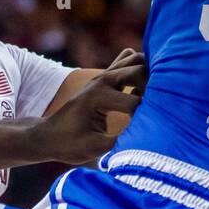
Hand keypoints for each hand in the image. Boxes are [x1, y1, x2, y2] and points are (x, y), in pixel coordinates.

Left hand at [30, 49, 145, 167]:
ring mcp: (104, 75)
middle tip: (159, 109)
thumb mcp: (93, 149)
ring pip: (136, 59)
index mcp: (98, 97)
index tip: (152, 130)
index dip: (148, 117)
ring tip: (153, 97)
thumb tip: (147, 139)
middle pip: (140, 70)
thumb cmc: (68, 144)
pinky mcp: (106, 76)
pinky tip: (142, 88)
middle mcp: (102, 80)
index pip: (136, 101)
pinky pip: (127, 59)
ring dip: (148, 74)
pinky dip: (139, 67)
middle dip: (154, 88)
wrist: (48, 135)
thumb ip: (120, 142)